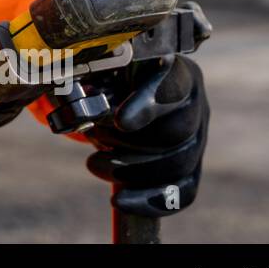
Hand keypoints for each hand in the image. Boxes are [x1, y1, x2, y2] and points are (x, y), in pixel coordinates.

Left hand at [82, 54, 209, 215]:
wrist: (123, 90)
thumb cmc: (110, 75)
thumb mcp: (101, 67)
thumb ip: (91, 75)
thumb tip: (70, 96)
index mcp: (175, 70)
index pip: (171, 87)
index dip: (148, 106)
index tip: (120, 121)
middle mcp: (194, 103)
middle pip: (176, 132)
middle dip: (128, 142)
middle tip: (94, 137)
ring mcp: (197, 137)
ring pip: (179, 164)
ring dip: (130, 170)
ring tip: (94, 163)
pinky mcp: (193, 167)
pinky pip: (182, 192)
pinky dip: (150, 201)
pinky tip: (119, 200)